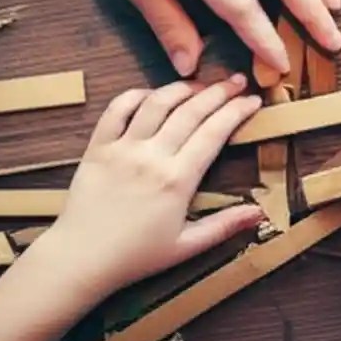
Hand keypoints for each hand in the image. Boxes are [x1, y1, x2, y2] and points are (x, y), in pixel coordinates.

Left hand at [36, 76, 263, 298]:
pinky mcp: (98, 147)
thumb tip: (260, 213)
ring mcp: (122, 148)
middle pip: (191, 111)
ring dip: (182, 88)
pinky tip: (153, 95)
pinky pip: (117, 109)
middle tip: (236, 81)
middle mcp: (152, 157)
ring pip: (157, 103)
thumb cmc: (136, 256)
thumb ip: (224, 226)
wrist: (80, 259)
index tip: (252, 100)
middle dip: (219, 91)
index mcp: (178, 180)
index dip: (237, 111)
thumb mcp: (187, 246)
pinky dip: (137, 95)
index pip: (215, 132)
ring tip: (200, 84)